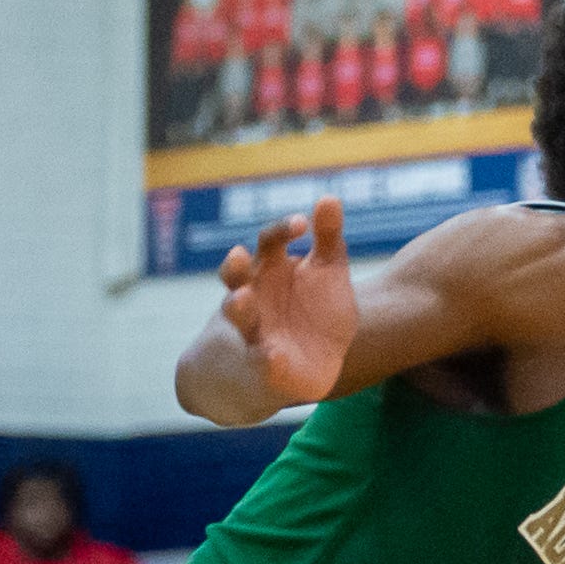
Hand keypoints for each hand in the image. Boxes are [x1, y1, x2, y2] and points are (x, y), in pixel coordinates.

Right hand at [216, 199, 357, 407]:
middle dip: (235, 266)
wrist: (308, 365)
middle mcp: (254, 295)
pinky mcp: (265, 366)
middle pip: (237, 275)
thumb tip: (329, 197)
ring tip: (240, 298)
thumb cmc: (312, 313)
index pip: (269, 242)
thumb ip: (328, 241)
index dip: (281, 232)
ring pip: (237, 316)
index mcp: (271, 269)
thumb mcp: (326, 275)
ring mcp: (254, 331)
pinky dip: (265, 359)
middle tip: (238, 254)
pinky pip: (262, 362)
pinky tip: (273, 356)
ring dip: (237, 307)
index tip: (302, 224)